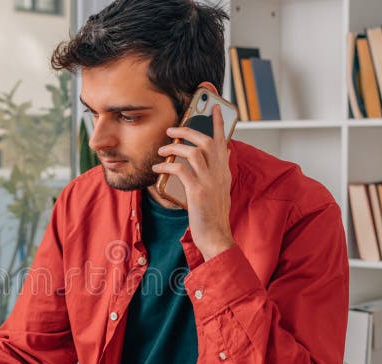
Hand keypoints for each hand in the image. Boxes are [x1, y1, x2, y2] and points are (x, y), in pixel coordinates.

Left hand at [152, 104, 234, 260]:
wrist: (216, 237)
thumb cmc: (213, 216)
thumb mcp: (220, 191)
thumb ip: (218, 173)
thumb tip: (222, 156)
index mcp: (224, 172)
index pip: (223, 141)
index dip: (219, 123)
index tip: (215, 108)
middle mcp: (220, 174)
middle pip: (207, 141)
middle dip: (189, 131)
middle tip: (173, 129)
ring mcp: (209, 182)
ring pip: (194, 152)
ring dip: (175, 147)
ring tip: (161, 149)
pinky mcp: (197, 191)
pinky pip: (180, 170)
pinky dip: (167, 166)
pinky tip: (157, 168)